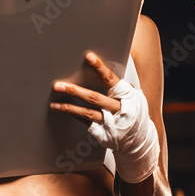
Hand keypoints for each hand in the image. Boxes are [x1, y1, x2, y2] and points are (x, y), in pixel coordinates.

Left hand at [51, 51, 159, 182]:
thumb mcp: (133, 96)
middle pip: (94, 98)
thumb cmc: (134, 112)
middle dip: (75, 91)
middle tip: (59, 85)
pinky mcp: (104, 134)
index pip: (111, 79)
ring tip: (55, 104)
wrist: (140, 138)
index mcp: (128, 96)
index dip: (100, 67)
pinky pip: (86, 123)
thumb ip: (119, 86)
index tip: (89, 57)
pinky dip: (74, 116)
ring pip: (87, 113)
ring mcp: (111, 123)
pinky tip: (64, 110)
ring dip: (69, 107)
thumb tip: (101, 70)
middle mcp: (119, 109)